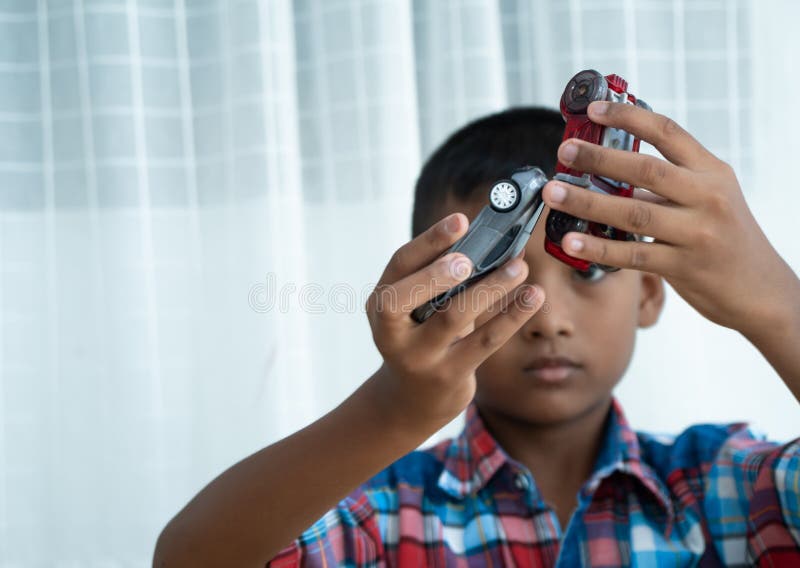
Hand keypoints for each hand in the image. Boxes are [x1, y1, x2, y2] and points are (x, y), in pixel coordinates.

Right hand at [365, 213, 544, 431]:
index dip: (429, 241)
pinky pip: (485, 342)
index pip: (400, 265)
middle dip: (437, 274)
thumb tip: (494, 239)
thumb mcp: (418, 310)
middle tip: (471, 257)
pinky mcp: (449, 376)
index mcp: (380, 303)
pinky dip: (512, 315)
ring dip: (490, 288)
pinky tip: (534, 296)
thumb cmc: (421, 337)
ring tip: (520, 266)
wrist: (412, 400)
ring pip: (453, 318)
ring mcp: (419, 357)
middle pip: (406, 297)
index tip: (461, 220)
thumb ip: (442, 280)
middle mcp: (391, 331)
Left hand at [542, 101, 799, 338]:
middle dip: (598, 158)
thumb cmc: (725, 237)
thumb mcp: (710, 197)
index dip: (628, 117)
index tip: (594, 110)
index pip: (667, 132)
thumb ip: (670, 181)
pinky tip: (571, 241)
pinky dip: (598, 247)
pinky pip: (632, 255)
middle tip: (564, 151)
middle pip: (644, 170)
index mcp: (712, 171)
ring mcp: (696, 233)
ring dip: (586, 202)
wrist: (760, 289)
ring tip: (554, 193)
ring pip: (632, 213)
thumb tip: (612, 168)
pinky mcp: (683, 266)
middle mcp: (707, 197)